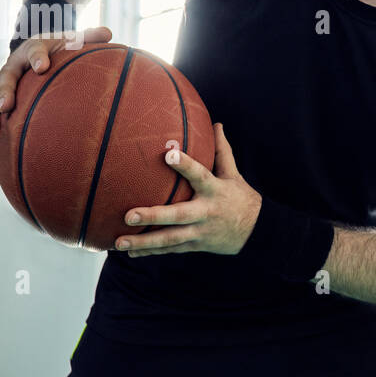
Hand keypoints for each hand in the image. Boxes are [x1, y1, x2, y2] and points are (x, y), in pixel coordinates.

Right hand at [0, 26, 113, 148]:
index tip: (43, 67)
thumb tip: (108, 32)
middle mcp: (14, 65)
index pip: (34, 50)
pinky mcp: (1, 98)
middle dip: (5, 92)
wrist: (41, 53)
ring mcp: (5, 83)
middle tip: (7, 106)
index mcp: (33, 48)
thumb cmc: (61, 48)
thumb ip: (88, 37)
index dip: (37, 57)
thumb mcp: (73, 41)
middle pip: (6, 77)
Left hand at [115, 123, 261, 256]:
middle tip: (128, 216)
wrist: (257, 232)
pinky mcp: (196, 245)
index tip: (168, 154)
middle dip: (153, 216)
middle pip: (178, 216)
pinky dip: (151, 251)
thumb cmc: (240, 198)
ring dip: (144, 242)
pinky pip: (171, 249)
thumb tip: (217, 124)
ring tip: (119, 243)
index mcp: (215, 190)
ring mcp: (200, 231)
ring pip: (170, 239)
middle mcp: (206, 212)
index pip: (200, 175)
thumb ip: (222, 151)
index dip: (185, 165)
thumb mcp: (234, 175)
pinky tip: (130, 252)